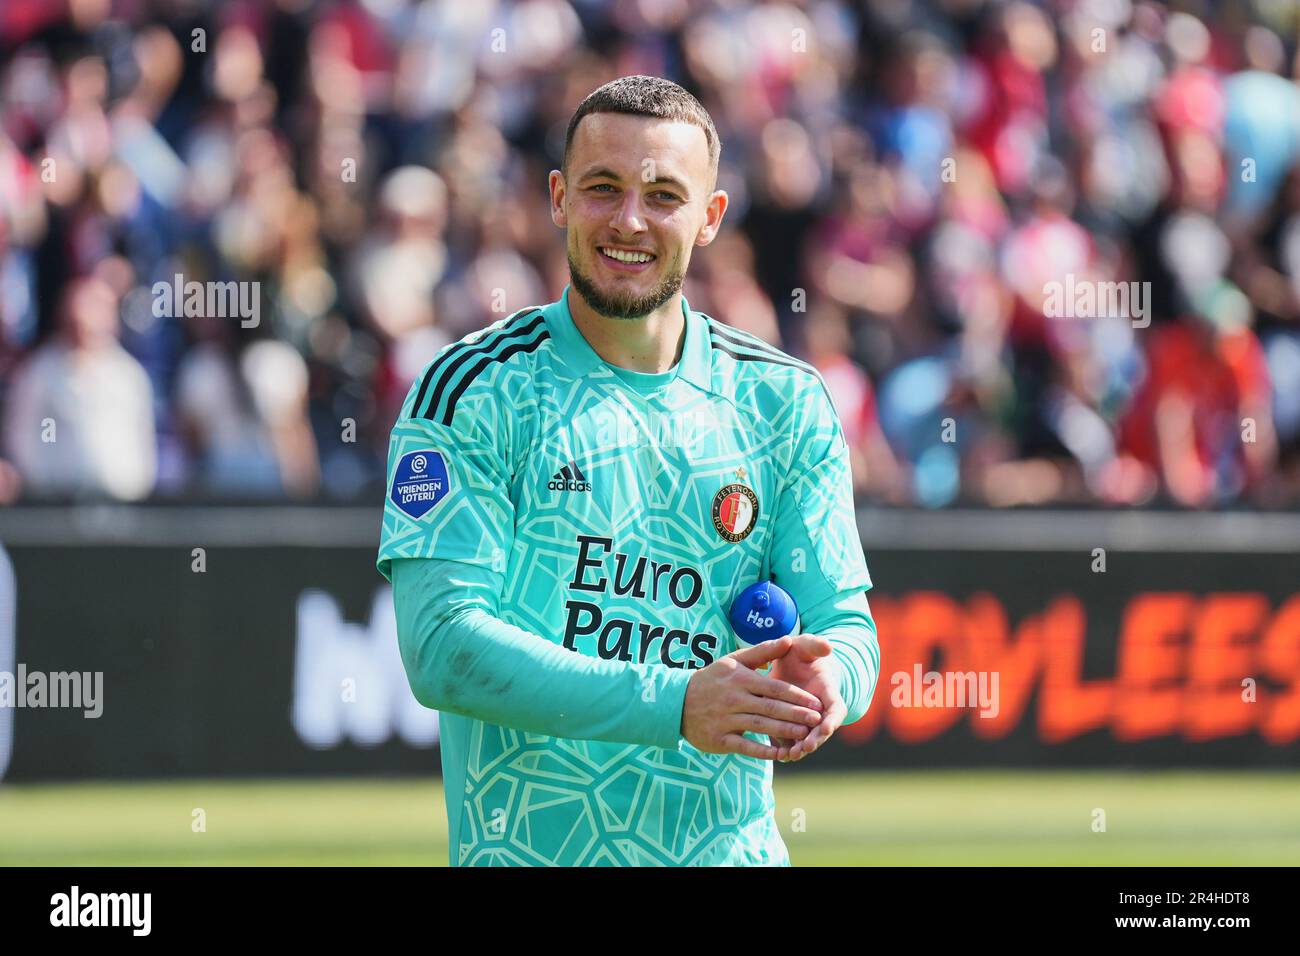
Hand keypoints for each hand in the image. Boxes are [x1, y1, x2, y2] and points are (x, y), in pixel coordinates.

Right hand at [680, 635, 824, 759]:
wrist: (678, 701)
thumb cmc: (713, 679)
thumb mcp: (734, 661)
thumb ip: (763, 651)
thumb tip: (788, 639)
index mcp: (740, 679)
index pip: (774, 688)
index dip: (797, 696)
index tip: (817, 702)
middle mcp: (734, 699)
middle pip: (771, 707)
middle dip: (796, 714)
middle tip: (817, 719)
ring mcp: (726, 719)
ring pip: (760, 726)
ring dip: (784, 731)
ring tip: (804, 734)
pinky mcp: (719, 739)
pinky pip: (744, 746)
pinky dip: (762, 751)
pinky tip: (779, 754)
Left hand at [766, 634, 846, 761]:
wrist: (789, 664)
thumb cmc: (800, 653)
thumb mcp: (805, 645)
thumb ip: (815, 645)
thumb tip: (828, 645)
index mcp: (827, 691)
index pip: (835, 709)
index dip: (832, 719)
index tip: (827, 728)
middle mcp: (820, 710)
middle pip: (822, 730)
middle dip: (815, 740)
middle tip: (805, 748)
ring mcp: (806, 719)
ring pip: (807, 738)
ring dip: (800, 748)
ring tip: (789, 756)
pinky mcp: (791, 724)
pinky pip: (790, 740)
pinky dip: (786, 748)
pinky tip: (776, 756)